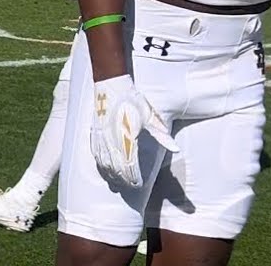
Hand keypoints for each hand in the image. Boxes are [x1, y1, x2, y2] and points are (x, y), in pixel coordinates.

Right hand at [89, 74, 178, 188]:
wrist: (110, 84)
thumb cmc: (132, 100)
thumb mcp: (151, 116)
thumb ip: (161, 135)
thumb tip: (176, 149)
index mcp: (127, 137)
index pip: (129, 166)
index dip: (133, 178)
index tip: (139, 185)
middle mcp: (112, 139)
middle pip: (115, 168)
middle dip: (122, 180)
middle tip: (129, 186)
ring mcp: (100, 136)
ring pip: (103, 163)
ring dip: (109, 175)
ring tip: (116, 183)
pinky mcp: (94, 131)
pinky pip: (95, 153)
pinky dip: (100, 164)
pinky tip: (104, 168)